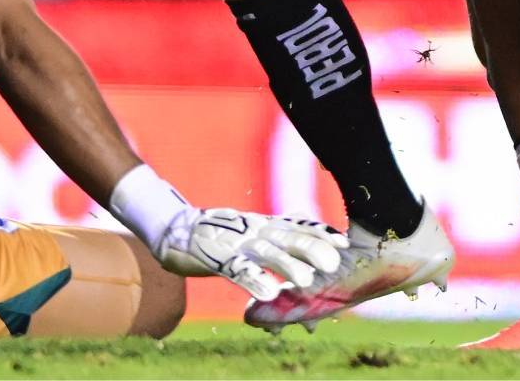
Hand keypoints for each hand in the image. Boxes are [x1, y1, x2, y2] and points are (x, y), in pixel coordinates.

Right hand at [152, 208, 347, 299]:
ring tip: (306, 281)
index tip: (344, 243)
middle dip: (312, 248)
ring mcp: (236, 243)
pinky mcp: (215, 257)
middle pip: (287, 237)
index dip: (320, 233)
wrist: (175, 231)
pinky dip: (253, 281)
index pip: (296, 226)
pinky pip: (236, 270)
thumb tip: (303, 237)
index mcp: (264, 224)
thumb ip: (274, 238)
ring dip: (287, 267)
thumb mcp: (250, 233)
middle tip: (334, 262)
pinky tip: (268, 294)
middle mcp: (254, 230)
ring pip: (266, 254)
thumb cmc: (219, 236)